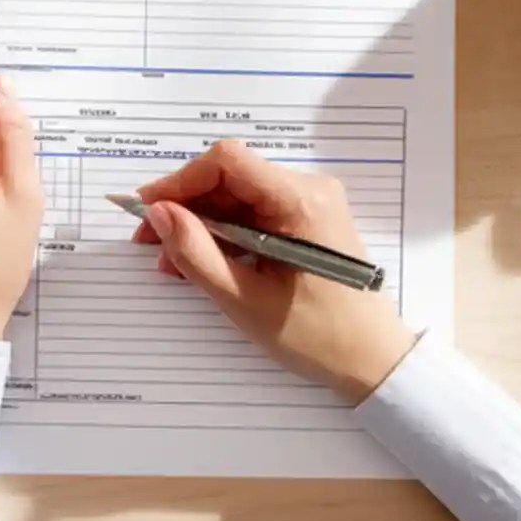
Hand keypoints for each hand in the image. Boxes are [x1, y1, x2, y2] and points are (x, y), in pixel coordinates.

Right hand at [134, 141, 415, 402]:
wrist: (373, 359)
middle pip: (230, 177)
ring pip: (238, 196)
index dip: (180, 180)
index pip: (228, 162)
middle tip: (151, 243)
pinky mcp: (308, 220)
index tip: (147, 209)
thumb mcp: (245, 299)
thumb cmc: (318, 337)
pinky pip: (255, 213)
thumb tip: (159, 212)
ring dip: (202, 223)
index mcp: (301, 201)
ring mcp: (311, 203)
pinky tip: (203, 260)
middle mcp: (310, 190)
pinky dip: (225, 233)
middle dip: (186, 207)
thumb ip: (197, 253)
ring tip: (173, 262)